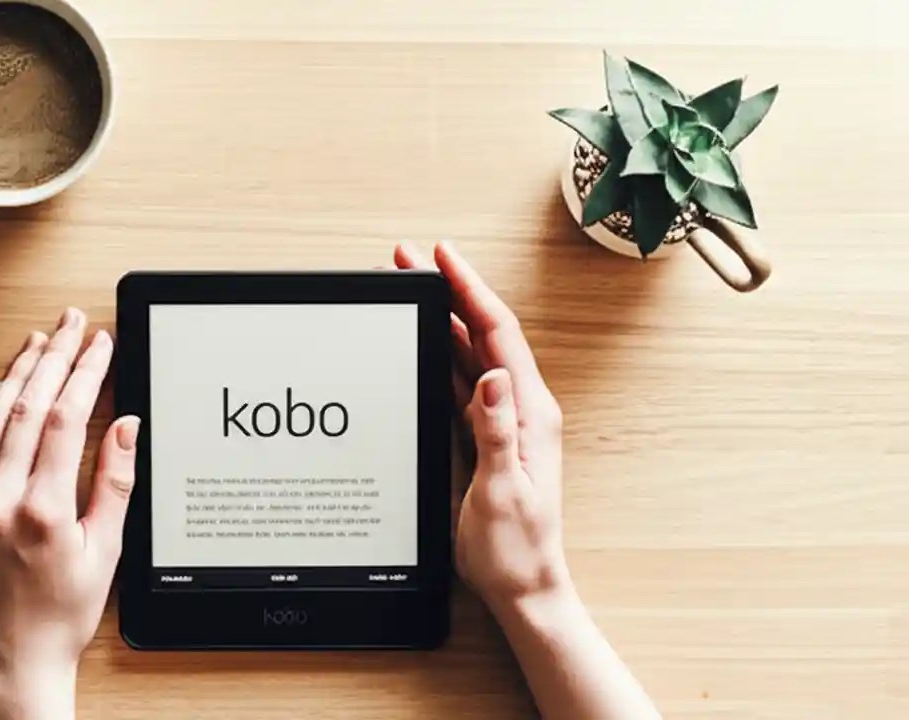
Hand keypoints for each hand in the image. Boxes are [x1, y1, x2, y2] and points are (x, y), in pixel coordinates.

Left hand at [0, 308, 138, 719]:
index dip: (86, 372)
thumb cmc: (62, 614)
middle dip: (54, 357)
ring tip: (37, 343)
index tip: (101, 343)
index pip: (66, 418)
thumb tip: (126, 427)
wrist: (12, 661)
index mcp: (43, 508)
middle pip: (27, 407)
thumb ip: (115, 482)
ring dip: (15, 376)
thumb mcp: (106, 550)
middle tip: (71, 323)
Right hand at [394, 243, 568, 611]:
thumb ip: (496, 430)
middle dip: (453, 291)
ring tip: (417, 288)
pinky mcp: (490, 433)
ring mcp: (506, 419)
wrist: (523, 585)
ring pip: (472, 353)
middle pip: (484, 333)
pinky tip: (427, 340)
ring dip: (446, 318)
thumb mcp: (501, 489)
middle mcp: (522, 408)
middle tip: (414, 261)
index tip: (444, 258)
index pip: (498, 335)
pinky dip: (444, 353)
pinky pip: (464, 381)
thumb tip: (489, 376)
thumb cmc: (516, 547)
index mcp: (531, 413)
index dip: (471, 290)